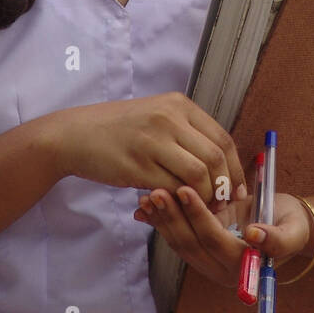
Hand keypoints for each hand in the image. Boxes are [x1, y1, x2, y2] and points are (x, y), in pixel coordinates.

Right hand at [50, 94, 246, 204]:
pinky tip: (175, 206)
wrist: (75, 134)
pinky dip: (179, 201)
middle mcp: (169, 118)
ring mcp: (153, 141)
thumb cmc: (119, 129)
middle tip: (222, 205)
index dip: (235, 169)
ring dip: (204, 198)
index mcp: (179, 105)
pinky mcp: (138, 165)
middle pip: (215, 158)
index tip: (237, 191)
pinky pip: (172, 188)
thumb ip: (187, 133)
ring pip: (198, 175)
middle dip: (224, 188)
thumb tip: (221, 165)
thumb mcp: (157, 116)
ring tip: (199, 207)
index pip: (222, 139)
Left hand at [134, 188, 311, 286]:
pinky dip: (160, 222)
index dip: (199, 216)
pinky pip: (176, 238)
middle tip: (157, 191)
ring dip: (162, 219)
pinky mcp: (199, 249)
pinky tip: (145, 206)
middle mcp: (221, 268)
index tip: (186, 189)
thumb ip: (278, 239)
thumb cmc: (290, 223)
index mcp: (244, 265)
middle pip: (191, 244)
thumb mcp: (293, 230)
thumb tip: (254, 236)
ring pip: (179, 242)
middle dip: (172, 217)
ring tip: (148, 195)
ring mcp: (207, 260)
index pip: (215, 240)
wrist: (283, 223)